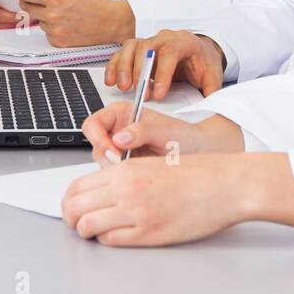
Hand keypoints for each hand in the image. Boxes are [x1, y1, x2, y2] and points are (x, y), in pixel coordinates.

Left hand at [14, 0, 135, 46]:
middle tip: (44, 1)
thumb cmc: (93, 4)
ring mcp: (55, 31)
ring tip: (61, 14)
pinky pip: (46, 34)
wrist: (109, 22)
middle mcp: (53, 16)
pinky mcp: (58, 42)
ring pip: (37, 21)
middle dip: (31, 3)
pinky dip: (52, 29)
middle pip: (26, 8)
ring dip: (43, 17)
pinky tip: (64, 24)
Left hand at [62, 153, 293, 245]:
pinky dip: (108, 240)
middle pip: (75, 207)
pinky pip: (111, 240)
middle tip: (79, 223)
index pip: (76, 186)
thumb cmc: (195, 174)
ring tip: (97, 232)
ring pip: (87, 226)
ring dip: (87, 232)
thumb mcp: (150, 165)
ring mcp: (136, 211)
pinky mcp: (149, 232)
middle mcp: (125, 188)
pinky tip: (119, 235)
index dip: (70, 201)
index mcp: (125, 169)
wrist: (224, 184)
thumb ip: (122, 177)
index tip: (74, 207)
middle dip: (71, 218)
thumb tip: (97, 193)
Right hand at [79, 100, 242, 164]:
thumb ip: (142, 131)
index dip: (98, 137)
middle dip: (105, 156)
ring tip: (136, 168)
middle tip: (123, 163)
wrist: (199, 153)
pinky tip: (136, 177)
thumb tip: (120, 138)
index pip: (94, 123)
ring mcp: (119, 150)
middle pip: (94, 144)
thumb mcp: (164, 131)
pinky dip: (120, 179)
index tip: (113, 151)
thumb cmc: (185, 137)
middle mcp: (117, 131)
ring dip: (113, 169)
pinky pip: (112, 175)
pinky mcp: (125, 168)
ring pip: (101, 162)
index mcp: (122, 114)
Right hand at [104, 29, 224, 98]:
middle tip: (140, 94)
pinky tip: (111, 81)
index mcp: (184, 41)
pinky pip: (122, 52)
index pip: (169, 53)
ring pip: (131, 46)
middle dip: (140, 71)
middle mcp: (165, 37)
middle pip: (146, 47)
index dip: (162, 73)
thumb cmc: (204, 62)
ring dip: (123, 67)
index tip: (158, 95)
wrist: (199, 51)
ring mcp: (150, 41)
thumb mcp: (213, 75)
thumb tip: (211, 104)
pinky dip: (114, 65)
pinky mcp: (138, 48)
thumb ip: (212, 89)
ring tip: (123, 87)